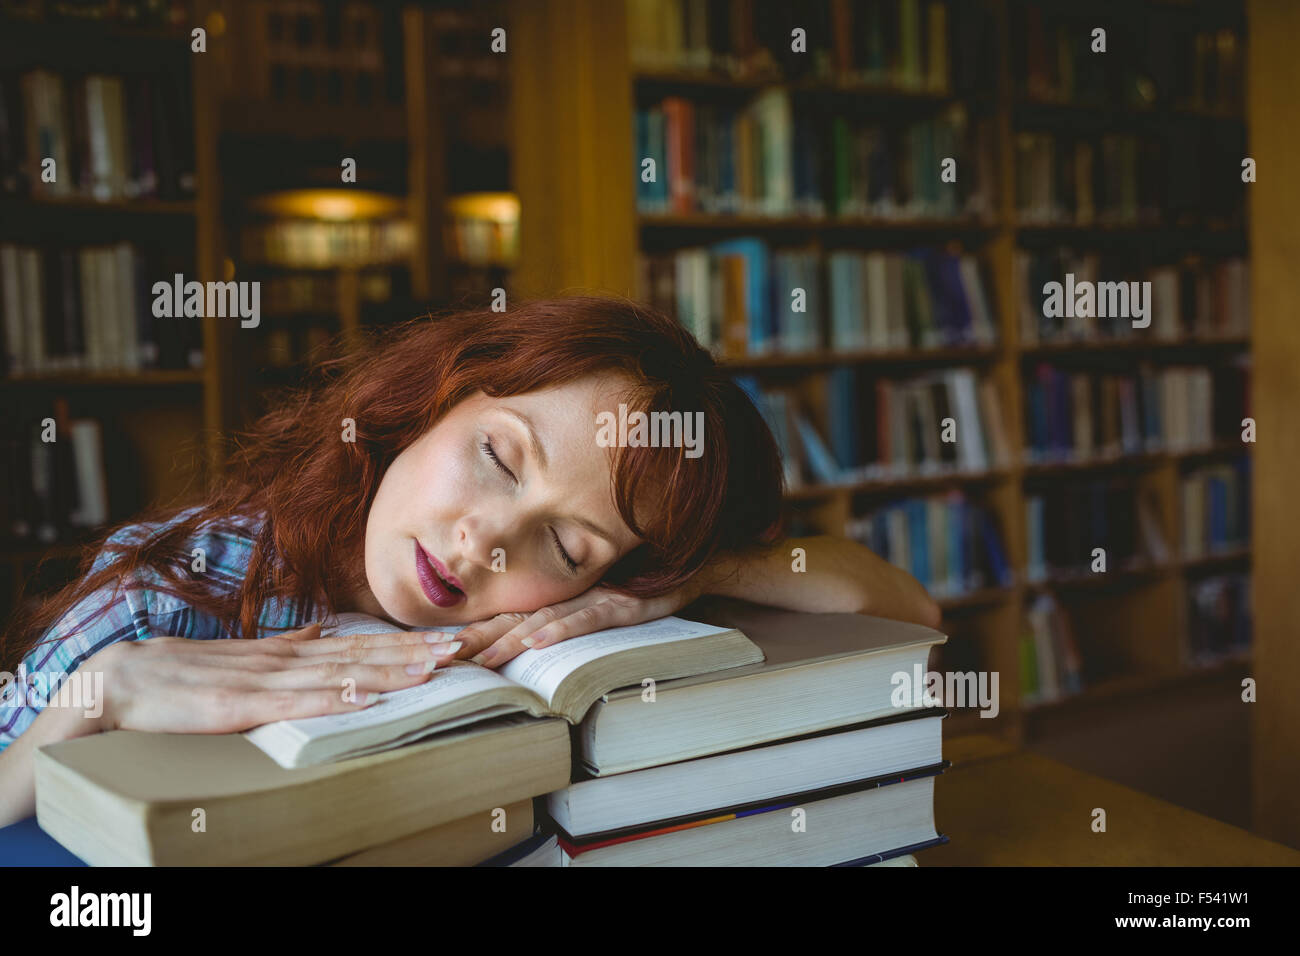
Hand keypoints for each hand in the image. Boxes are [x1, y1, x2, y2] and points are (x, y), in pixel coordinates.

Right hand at [88, 622, 463, 734]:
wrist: (118, 682)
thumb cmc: (181, 674)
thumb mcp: (244, 657)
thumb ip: (287, 647)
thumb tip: (324, 632)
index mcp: (286, 652)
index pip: (357, 645)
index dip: (404, 642)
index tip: (446, 641)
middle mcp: (283, 661)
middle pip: (360, 654)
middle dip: (412, 651)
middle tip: (460, 649)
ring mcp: (262, 681)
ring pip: (338, 674)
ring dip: (388, 670)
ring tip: (431, 668)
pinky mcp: (238, 705)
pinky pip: (295, 703)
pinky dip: (333, 699)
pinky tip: (366, 698)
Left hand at [446, 582, 701, 669]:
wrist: (697, 570)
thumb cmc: (649, 590)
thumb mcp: (605, 610)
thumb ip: (570, 622)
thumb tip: (531, 648)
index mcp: (563, 601)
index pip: (511, 618)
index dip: (477, 632)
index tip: (444, 650)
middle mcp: (573, 598)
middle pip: (517, 620)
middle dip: (480, 640)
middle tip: (445, 658)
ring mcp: (597, 599)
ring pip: (545, 621)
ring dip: (510, 641)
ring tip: (482, 658)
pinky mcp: (624, 605)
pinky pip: (587, 619)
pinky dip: (561, 631)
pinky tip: (538, 642)